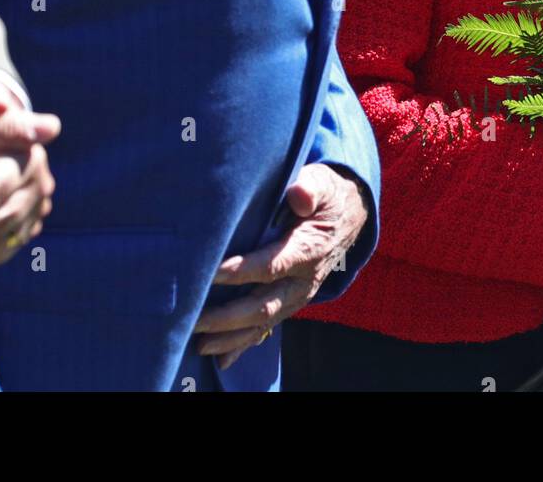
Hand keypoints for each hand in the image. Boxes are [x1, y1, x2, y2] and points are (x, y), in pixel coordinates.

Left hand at [194, 163, 368, 369]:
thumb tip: (298, 195)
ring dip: (230, 336)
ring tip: (199, 344)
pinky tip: (220, 359)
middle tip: (194, 317)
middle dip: (228, 315)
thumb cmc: (325, 197)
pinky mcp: (289, 302)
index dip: (243, 272)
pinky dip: (243, 345)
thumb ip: (310, 187)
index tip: (213, 274)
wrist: (347, 218)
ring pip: (262, 322)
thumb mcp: (322, 183)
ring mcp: (297, 296)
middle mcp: (304, 280)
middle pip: (263, 304)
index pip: (273, 265)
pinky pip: (266, 328)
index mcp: (309, 249)